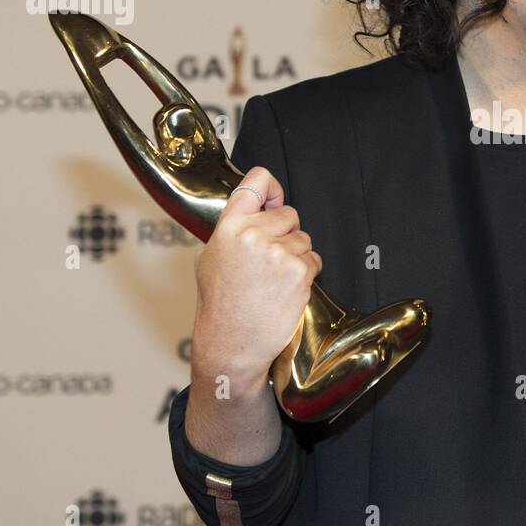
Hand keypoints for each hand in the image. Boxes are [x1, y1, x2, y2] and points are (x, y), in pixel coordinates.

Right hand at [191, 166, 322, 386]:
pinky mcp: (299, 271)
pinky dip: (306, 273)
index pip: (256, 182)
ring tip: (272, 280)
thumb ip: (234, 228)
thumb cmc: (221, 305)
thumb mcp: (211, 257)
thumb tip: (258, 207)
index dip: (271, 187)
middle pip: (289, 213)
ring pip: (304, 238)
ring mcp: (278, 252)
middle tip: (267, 260)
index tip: (273, 197)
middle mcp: (253, 235)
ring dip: (296, 255)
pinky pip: (314, 259)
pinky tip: (284, 289)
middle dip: (285, 233)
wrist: (232, 343)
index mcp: (229, 226)